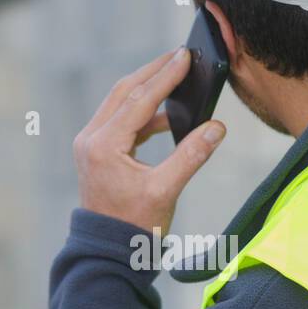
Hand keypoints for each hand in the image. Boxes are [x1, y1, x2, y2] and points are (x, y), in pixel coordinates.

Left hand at [74, 48, 226, 232]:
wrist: (108, 252)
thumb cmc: (134, 227)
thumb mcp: (165, 191)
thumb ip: (190, 156)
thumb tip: (216, 127)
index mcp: (104, 146)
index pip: (139, 99)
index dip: (165, 76)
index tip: (184, 56)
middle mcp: (91, 139)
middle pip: (124, 92)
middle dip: (153, 72)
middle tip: (180, 55)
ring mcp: (90, 144)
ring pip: (120, 103)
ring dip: (148, 89)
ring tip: (176, 77)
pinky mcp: (96, 152)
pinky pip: (121, 120)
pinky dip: (144, 112)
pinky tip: (168, 117)